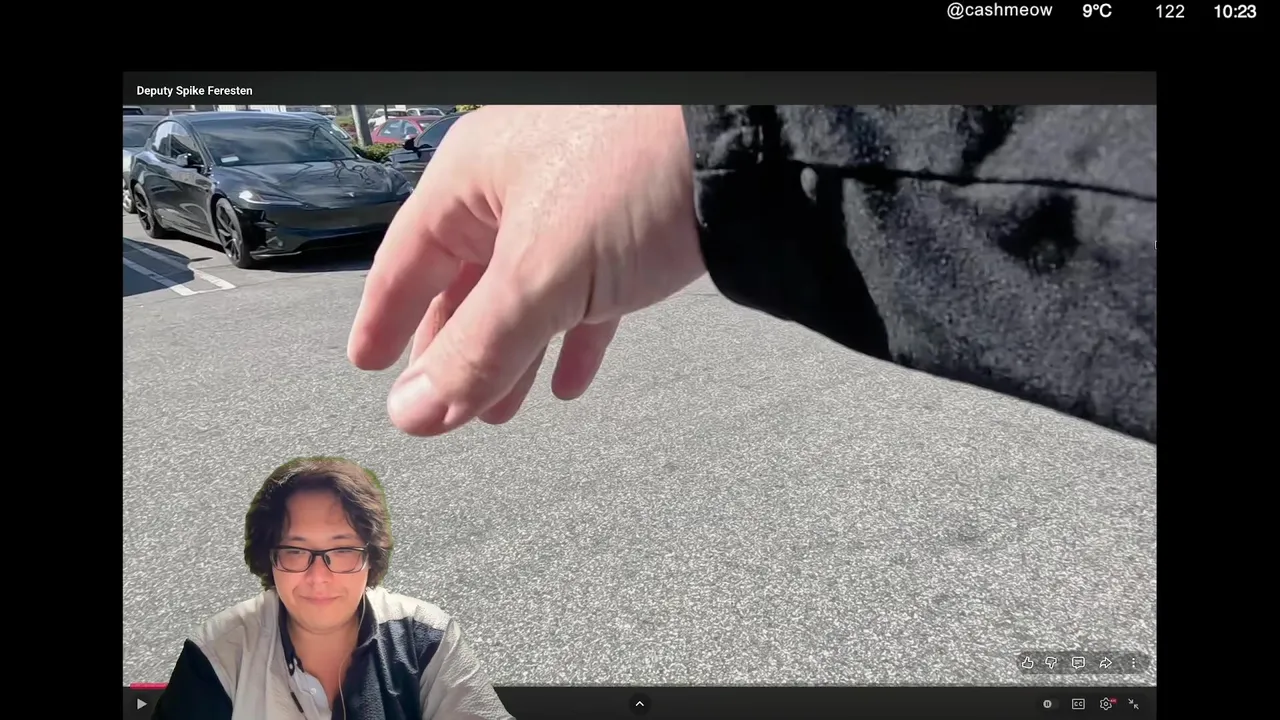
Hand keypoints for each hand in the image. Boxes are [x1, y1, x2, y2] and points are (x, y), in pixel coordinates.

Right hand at [347, 105, 705, 435]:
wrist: (745, 150)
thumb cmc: (630, 181)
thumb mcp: (539, 276)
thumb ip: (476, 350)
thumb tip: (410, 414)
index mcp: (474, 179)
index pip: (409, 258)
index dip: (387, 316)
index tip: (370, 365)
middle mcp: (518, 185)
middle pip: (467, 281)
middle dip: (458, 351)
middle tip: (442, 406)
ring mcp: (576, 204)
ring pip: (528, 295)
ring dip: (514, 356)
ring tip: (502, 411)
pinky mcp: (631, 228)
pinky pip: (586, 293)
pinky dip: (573, 338)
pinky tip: (569, 381)